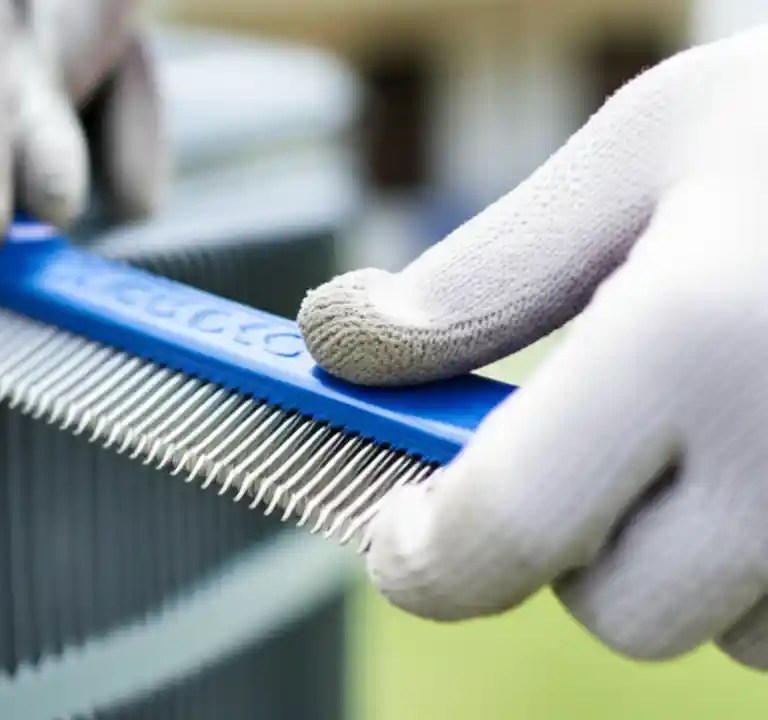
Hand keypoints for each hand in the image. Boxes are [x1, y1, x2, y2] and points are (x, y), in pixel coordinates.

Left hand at [298, 27, 767, 668]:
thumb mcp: (644, 151)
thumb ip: (486, 272)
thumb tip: (345, 342)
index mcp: (690, 341)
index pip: (506, 530)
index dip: (423, 557)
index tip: (399, 539)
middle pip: (617, 610)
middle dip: (571, 544)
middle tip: (594, 443)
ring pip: (721, 633)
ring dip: (686, 560)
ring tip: (725, 424)